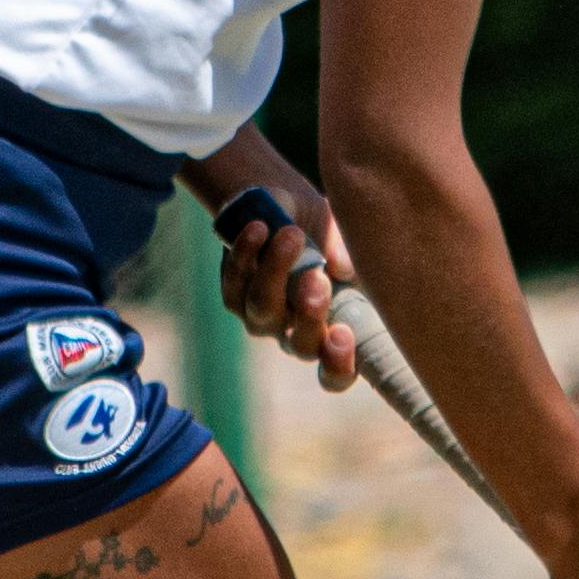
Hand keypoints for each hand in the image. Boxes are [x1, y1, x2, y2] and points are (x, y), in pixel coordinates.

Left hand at [208, 177, 361, 391]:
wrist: (284, 206)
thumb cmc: (324, 228)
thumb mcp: (341, 229)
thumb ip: (344, 247)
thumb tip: (341, 268)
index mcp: (333, 332)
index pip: (337, 372)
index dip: (339, 363)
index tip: (343, 334)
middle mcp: (295, 335)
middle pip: (300, 345)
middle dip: (309, 315)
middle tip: (317, 278)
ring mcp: (262, 318)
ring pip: (263, 308)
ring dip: (275, 272)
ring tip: (291, 234)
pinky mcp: (234, 296)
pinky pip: (235, 282)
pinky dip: (246, 252)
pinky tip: (259, 227)